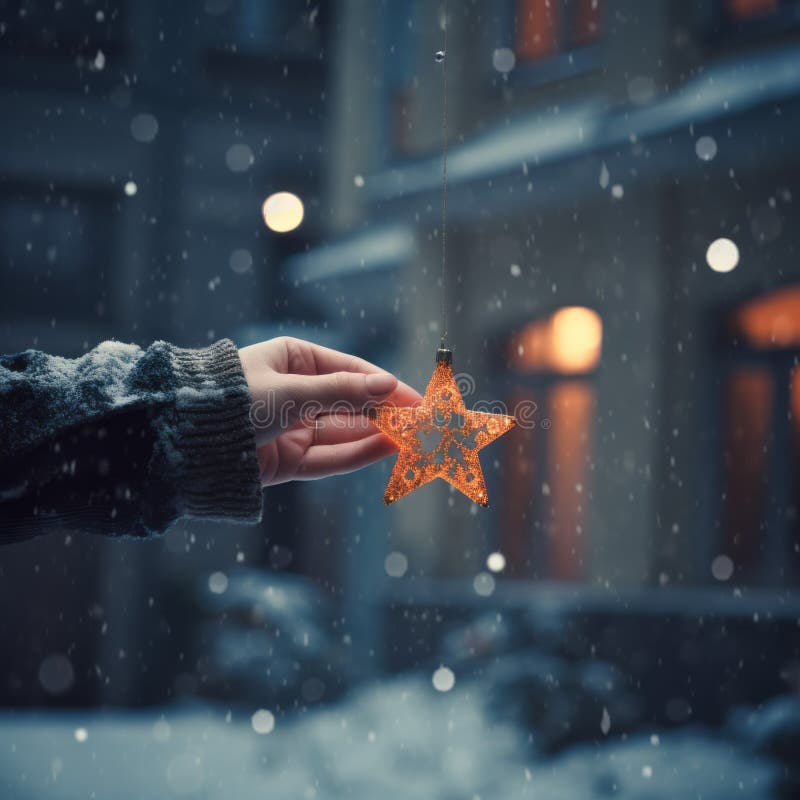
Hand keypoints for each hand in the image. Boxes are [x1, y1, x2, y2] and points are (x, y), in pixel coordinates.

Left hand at [239, 337, 421, 485]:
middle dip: (385, 414)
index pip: (350, 370)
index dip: (385, 384)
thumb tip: (389, 384)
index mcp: (294, 360)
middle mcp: (297, 393)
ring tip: (411, 440)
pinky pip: (329, 457)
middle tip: (421, 424)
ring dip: (376, 436)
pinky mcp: (287, 460)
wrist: (183, 442)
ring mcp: (292, 427)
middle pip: (350, 403)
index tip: (416, 399)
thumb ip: (342, 392)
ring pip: (344, 432)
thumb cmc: (234, 399)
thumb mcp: (291, 391)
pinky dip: (356, 455)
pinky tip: (385, 451)